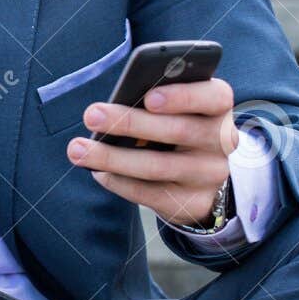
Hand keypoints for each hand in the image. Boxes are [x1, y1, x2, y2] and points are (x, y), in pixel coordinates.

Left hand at [66, 78, 239, 228]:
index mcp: (217, 107)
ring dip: (113, 157)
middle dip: (129, 123)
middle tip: (91, 115)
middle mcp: (221, 141)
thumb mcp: (175, 108)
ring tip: (77, 149)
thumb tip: (113, 107)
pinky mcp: (193, 202)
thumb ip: (155, 100)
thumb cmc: (175, 124)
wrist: (201, 175)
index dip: (183, 96)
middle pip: (178, 130)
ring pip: (158, 166)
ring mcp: (210, 174)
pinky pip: (150, 193)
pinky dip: (119, 182)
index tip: (149, 97)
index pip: (214, 96)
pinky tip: (97, 172)